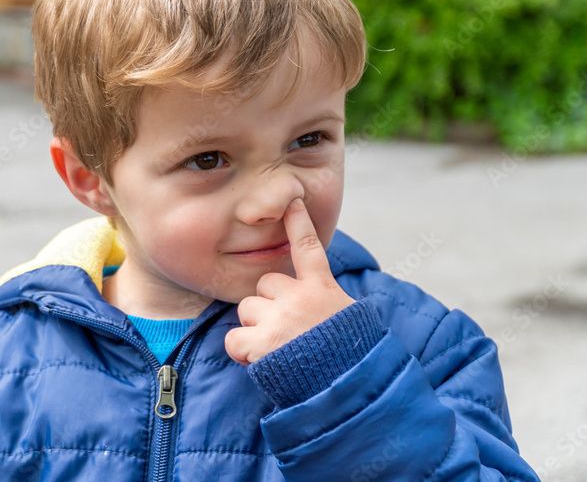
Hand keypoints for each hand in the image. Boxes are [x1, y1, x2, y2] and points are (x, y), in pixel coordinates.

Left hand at [224, 198, 355, 365]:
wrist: (350, 385)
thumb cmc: (352, 356)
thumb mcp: (350, 318)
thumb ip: (327, 303)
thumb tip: (315, 302)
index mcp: (323, 288)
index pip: (308, 247)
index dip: (298, 223)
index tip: (292, 201)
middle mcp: (299, 296)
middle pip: (264, 285)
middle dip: (268, 305)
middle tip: (287, 330)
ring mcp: (279, 317)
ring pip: (248, 309)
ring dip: (256, 329)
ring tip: (280, 349)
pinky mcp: (262, 341)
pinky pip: (234, 339)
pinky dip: (243, 352)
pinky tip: (262, 361)